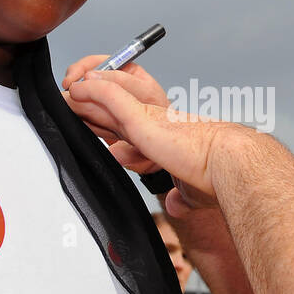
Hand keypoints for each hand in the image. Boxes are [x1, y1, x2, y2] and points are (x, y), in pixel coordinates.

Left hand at [68, 70, 251, 207]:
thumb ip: (181, 197)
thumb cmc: (218, 177)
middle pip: (112, 107)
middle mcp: (155, 120)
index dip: (105, 121)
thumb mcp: (193, 192)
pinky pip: (109, 98)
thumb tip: (176, 206)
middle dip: (88, 105)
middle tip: (66, 102)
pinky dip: (91, 91)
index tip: (88, 123)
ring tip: (64, 91)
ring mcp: (147, 116)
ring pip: (107, 96)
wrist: (229, 164)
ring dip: (84, 93)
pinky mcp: (140, 119)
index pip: (127, 124)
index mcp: (164, 135)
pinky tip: (76, 88)